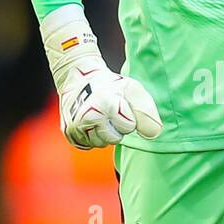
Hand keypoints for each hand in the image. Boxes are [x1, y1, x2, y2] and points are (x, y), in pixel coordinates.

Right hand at [40, 4, 161, 149]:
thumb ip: (147, 111)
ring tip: (99, 116)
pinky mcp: (69, 133)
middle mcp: (89, 116)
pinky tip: (90, 122)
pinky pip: (88, 145)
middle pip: (115, 139)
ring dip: (104, 133)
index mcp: (106, 103)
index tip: (121, 105)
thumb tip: (154, 134)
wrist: (77, 78)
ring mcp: (76, 126)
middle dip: (116, 127)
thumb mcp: (132, 89)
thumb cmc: (110, 85)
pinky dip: (91, 136)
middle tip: (109, 111)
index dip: (129, 117)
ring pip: (101, 143)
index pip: (129, 126)